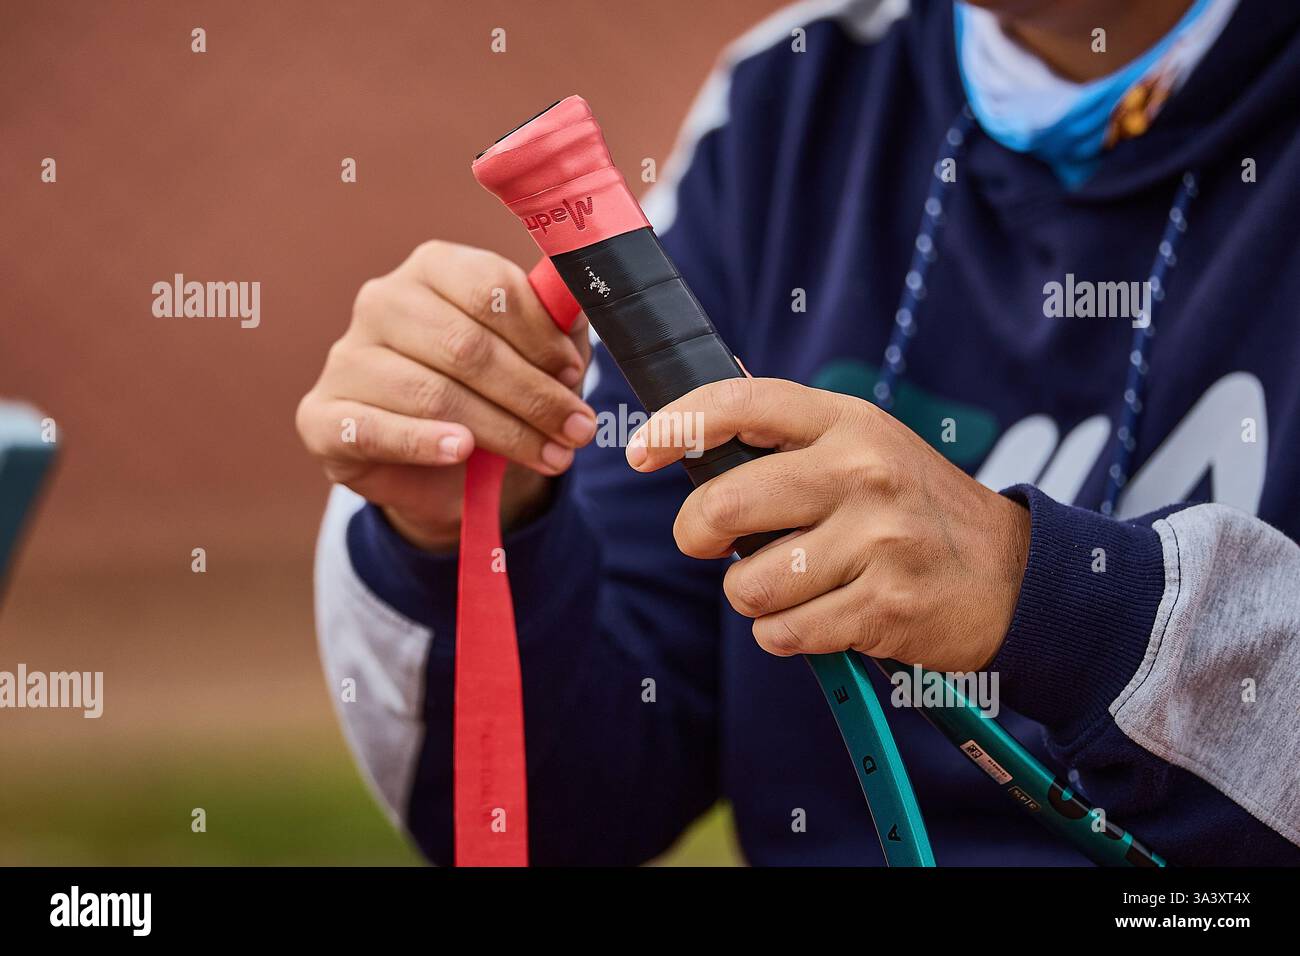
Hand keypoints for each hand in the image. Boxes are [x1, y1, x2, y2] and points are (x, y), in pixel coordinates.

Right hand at [296, 241, 595, 550]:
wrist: (442, 466)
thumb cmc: (493, 392)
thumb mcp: (534, 354)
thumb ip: (557, 325)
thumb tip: (581, 301)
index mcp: (432, 269)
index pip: (488, 287)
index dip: (539, 334)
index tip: (574, 373)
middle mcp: (381, 302)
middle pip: (464, 345)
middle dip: (532, 394)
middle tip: (577, 430)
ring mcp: (346, 358)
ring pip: (430, 392)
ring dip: (502, 431)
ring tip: (550, 456)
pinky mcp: (322, 416)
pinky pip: (374, 428)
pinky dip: (423, 441)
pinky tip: (461, 451)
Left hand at [625, 378, 1029, 670]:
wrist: (1013, 575)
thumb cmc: (915, 509)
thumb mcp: (866, 446)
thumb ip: (790, 441)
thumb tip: (692, 433)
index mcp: (848, 422)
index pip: (743, 403)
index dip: (677, 424)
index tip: (640, 452)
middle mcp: (861, 471)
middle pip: (723, 506)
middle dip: (696, 536)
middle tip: (713, 545)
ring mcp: (877, 540)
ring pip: (748, 584)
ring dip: (754, 596)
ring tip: (796, 585)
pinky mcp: (885, 606)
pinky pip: (783, 634)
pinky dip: (785, 635)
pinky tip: (822, 617)